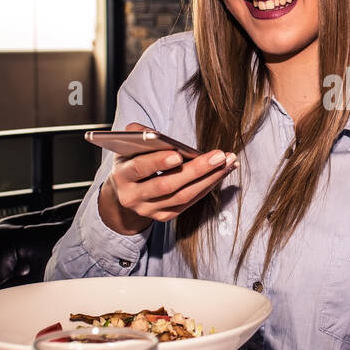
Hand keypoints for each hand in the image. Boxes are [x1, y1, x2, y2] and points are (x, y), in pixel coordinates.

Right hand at [98, 122, 238, 234]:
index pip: (139, 169)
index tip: (178, 154)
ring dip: (209, 179)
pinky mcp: (163, 216)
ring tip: (228, 162)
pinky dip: (206, 187)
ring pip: (182, 196)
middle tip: (219, 156)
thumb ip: (136, 135)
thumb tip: (153, 134)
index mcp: (122, 176)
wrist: (124, 192)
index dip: (158, 162)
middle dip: (196, 170)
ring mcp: (149, 210)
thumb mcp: (127, 146)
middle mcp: (133, 197)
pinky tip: (221, 173)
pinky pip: (188, 203)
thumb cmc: (130, 161)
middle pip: (167, 185)